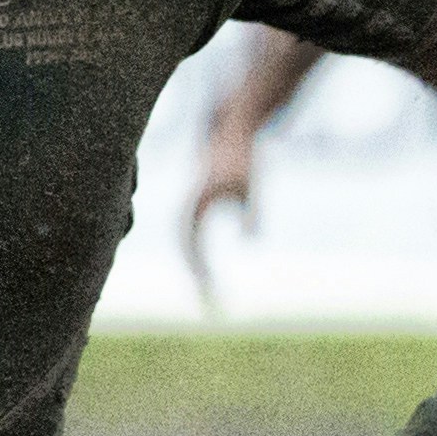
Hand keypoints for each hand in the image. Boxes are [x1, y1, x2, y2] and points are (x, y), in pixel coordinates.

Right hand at [181, 116, 262, 289]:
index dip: (199, 269)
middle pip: (185, 249)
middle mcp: (189, 208)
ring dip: (196, 269)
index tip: (209, 290)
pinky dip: (198, 256)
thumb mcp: (250, 187)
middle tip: (209, 303)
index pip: (192, 245)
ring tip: (208, 293)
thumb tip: (251, 240)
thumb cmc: (243, 157)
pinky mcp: (200, 206)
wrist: (233, 132)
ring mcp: (192, 207)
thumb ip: (250, 213)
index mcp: (196, 205)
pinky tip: (207, 274)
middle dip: (196, 276)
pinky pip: (194, 236)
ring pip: (187, 244)